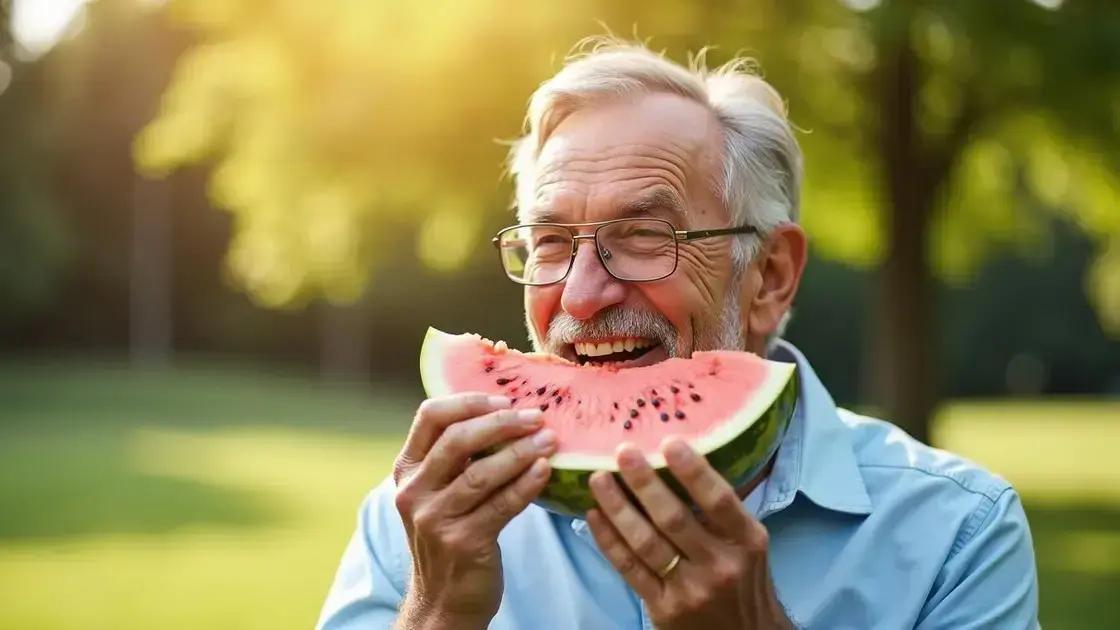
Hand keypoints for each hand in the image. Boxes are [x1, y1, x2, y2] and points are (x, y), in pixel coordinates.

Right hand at [392, 393, 556, 628]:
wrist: (443, 600)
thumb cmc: (450, 533)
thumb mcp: (438, 492)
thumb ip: (457, 456)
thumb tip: (506, 410)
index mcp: (407, 470)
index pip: (429, 416)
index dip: (468, 401)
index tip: (504, 398)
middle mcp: (414, 492)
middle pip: (457, 440)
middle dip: (501, 422)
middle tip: (536, 416)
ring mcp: (435, 519)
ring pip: (481, 473)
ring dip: (520, 452)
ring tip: (550, 440)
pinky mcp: (462, 542)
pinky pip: (501, 505)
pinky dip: (526, 484)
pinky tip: (545, 471)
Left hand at [586, 438, 791, 629]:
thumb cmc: (744, 581)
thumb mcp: (748, 545)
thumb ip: (722, 511)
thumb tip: (684, 457)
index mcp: (747, 541)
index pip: (718, 500)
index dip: (693, 471)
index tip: (669, 441)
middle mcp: (721, 566)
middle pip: (674, 519)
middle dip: (644, 483)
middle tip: (623, 452)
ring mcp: (691, 590)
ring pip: (646, 543)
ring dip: (618, 507)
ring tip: (598, 478)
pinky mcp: (664, 609)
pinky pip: (630, 568)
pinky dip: (609, 540)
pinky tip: (594, 516)